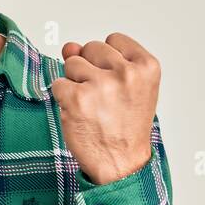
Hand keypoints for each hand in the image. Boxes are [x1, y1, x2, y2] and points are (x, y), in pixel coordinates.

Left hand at [50, 33, 159, 184]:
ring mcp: (101, 85)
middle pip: (90, 48)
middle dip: (89, 70)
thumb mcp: (127, 87)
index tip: (115, 83)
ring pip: (72, 64)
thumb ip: (100, 60)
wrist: (122, 164)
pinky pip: (58, 84)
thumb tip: (68, 46)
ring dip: (75, 84)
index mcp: (147, 66)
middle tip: (103, 99)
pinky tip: (79, 114)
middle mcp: (127, 73)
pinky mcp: (77, 99)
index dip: (107, 61)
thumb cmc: (125, 126)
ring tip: (93, 106)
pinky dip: (63, 99)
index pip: (113, 40)